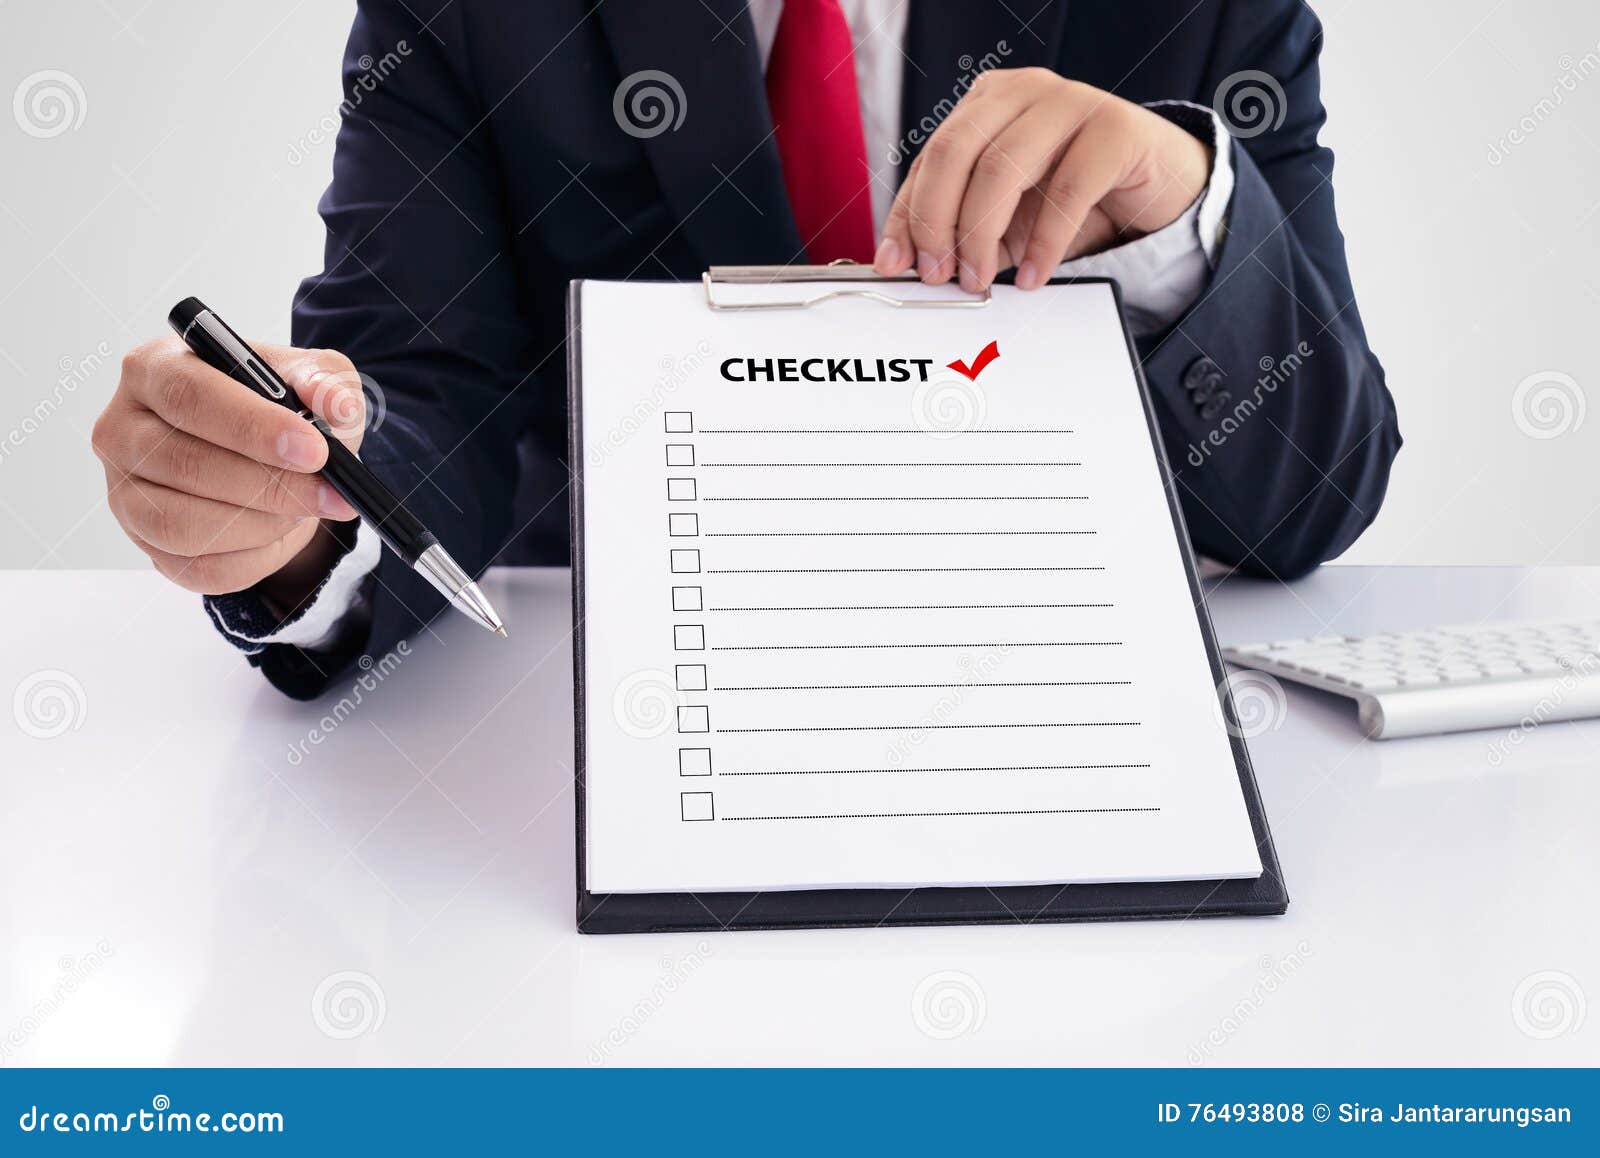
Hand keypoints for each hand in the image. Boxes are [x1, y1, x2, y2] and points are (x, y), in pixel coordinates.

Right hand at [92, 337, 367, 608]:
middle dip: (270, 485)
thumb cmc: (280, 406)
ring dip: (262, 525)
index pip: (189, 396)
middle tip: (330, 493)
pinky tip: (281, 532)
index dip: (253, 427)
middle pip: (184, 464)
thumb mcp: (313, 376)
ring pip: (183, 525)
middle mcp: (123, 428)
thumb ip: (324, 381)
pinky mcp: (145, 541)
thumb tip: (334, 404)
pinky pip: (198, 567)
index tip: (314, 451)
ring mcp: (124, 491)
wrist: (271, 457)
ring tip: (304, 508)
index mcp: (154, 368)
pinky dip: (254, 558)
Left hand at [873, 68, 1211, 291]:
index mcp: (987, 103)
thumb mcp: (1005, 219)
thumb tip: (901, 261)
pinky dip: (1043, 243)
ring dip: (981, 235)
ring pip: (1002, 167)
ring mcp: (1070, 103)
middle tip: (941, 273)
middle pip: (955, 153)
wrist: (1158, 185)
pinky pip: (1066, 190)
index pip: (930, 159)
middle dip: (938, 222)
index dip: (908, 215)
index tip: (898, 263)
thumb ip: (957, 232)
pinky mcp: (1114, 128)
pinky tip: (1033, 275)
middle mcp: (1023, 93)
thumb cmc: (1076, 194)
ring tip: (980, 279)